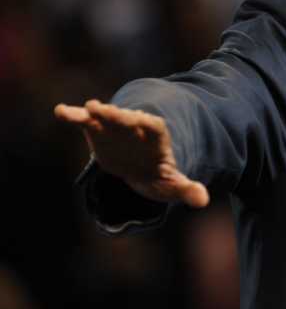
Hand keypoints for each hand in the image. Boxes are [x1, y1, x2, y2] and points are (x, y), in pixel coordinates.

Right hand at [55, 99, 208, 207]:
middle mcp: (134, 126)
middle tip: (101, 108)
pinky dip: (74, 115)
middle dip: (116, 115)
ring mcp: (114, 126)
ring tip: (84, 109)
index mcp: (156, 136)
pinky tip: (60, 111)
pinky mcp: (97, 130)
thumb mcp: (172, 183)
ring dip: (94, 112)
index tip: (140, 120)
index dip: (146, 123)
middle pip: (126, 118)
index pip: (153, 127)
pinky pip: (85, 121)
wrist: (142, 167)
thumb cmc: (158, 174)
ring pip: (104, 116)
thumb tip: (202, 199)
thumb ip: (186, 189)